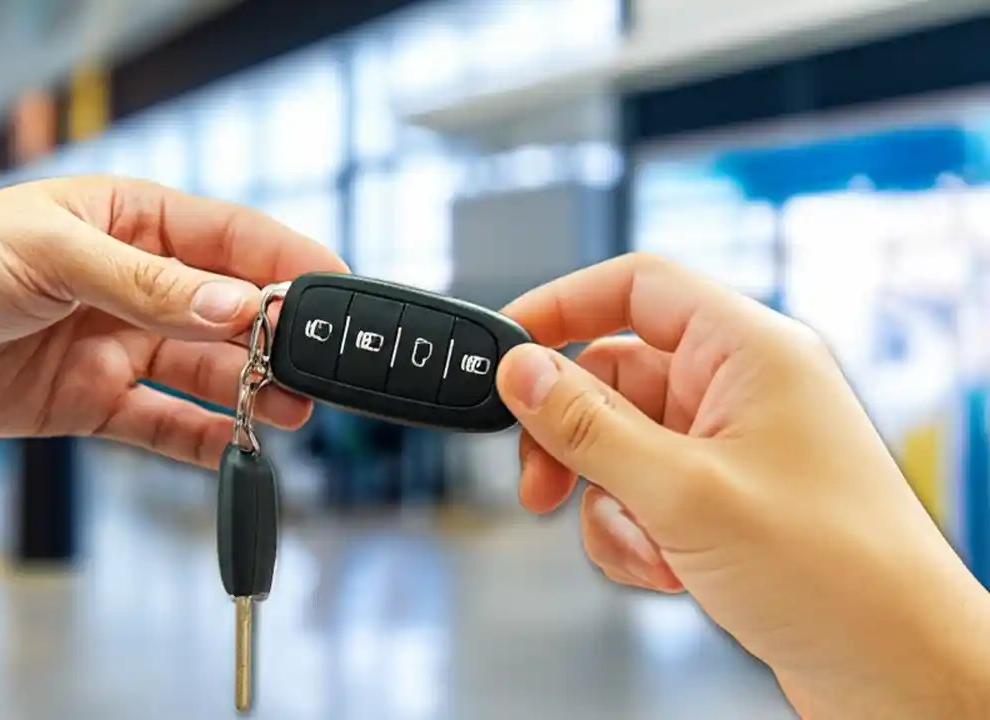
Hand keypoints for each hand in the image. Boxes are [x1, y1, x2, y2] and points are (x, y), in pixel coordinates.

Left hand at [0, 177, 346, 465]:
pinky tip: (240, 447)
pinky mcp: (92, 401)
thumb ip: (151, 287)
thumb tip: (239, 307)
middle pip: (230, 312)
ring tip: (295, 409)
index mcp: (132, 223)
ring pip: (207, 370)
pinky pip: (163, 422)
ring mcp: (117, 345)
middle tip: (320, 368)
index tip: (337, 292)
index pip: (233, 239)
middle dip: (279, 338)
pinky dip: (204, 438)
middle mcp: (135, 286)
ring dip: (253, 390)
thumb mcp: (52, 254)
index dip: (290, 263)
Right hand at [496, 254, 989, 717]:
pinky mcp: (726, 498)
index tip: (505, 346)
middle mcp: (742, 388)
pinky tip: (665, 569)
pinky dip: (634, 532)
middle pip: (615, 376)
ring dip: (608, 502)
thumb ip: (588, 427)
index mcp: (749, 350)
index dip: (562, 307)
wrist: (895, 670)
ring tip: (642, 546)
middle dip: (573, 438)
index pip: (637, 287)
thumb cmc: (837, 574)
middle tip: (543, 484)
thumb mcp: (682, 493)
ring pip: (621, 444)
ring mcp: (734, 445)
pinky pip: (643, 492)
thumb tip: (520, 371)